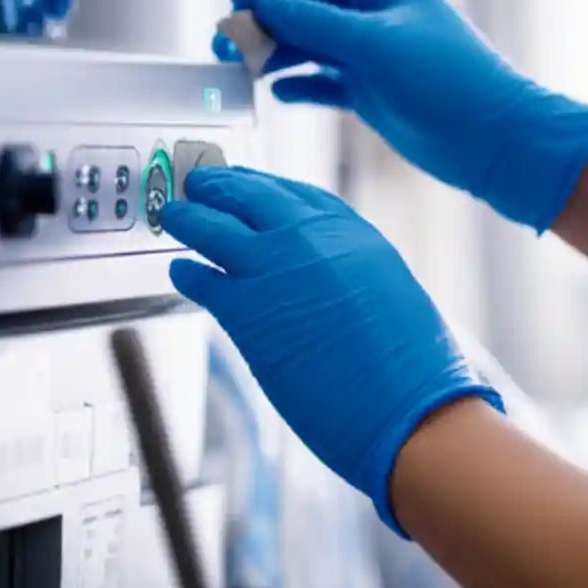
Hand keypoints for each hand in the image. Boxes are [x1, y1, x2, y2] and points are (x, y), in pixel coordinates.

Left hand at [159, 166, 503, 535]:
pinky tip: (181, 271)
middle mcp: (310, 238)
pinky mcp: (246, 311)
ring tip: (174, 214)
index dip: (261, 184)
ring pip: (212, 227)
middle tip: (199, 183)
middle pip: (247, 196)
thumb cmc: (413, 366)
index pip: (295, 193)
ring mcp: (273, 269)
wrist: (407, 406)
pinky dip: (187, 272)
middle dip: (218, 186)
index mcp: (352, 232)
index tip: (244, 181)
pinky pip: (202, 279)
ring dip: (189, 219)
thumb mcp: (389, 289)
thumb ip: (350, 270)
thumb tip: (322, 277)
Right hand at [220, 0, 587, 231]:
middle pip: (307, 10)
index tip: (238, 3)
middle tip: (227, 43)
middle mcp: (377, 18)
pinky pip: (326, 85)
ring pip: (312, 48)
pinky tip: (277, 93)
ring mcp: (375, 58)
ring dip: (276, 56)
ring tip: (241, 70)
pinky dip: (301, 87)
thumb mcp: (374, 43)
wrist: (492, 141)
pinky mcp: (374, 96)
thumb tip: (266, 3)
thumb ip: (316, 22)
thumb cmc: (450, 81)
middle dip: (266, 24)